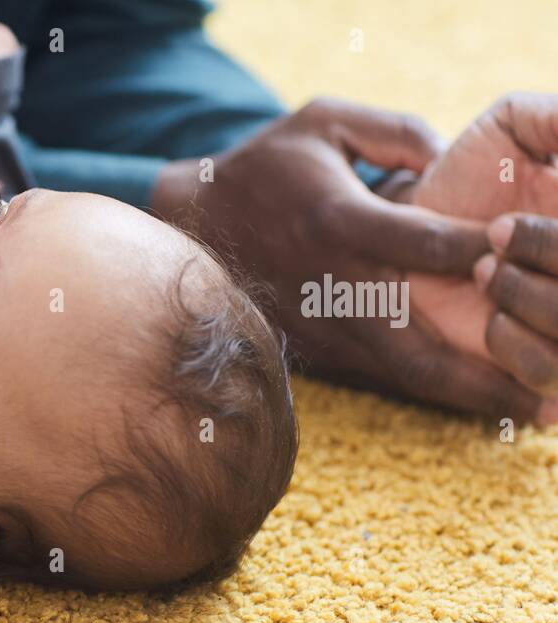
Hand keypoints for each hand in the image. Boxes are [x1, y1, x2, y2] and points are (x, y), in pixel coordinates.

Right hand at [152, 98, 550, 421]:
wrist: (191, 229)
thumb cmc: (262, 169)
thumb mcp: (322, 121)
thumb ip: (395, 132)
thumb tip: (451, 161)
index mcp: (334, 222)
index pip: (417, 244)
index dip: (476, 252)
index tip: (521, 255)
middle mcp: (331, 285)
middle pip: (418, 346)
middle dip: (487, 373)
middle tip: (546, 397)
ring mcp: (324, 328)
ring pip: (406, 374)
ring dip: (470, 395)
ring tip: (530, 409)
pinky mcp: (318, 349)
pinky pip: (387, 375)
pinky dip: (436, 388)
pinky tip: (481, 396)